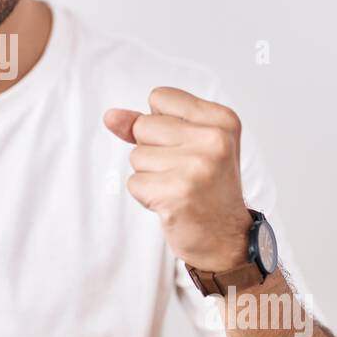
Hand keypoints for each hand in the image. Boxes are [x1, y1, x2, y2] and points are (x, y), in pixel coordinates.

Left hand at [104, 87, 250, 272]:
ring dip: (149, 175)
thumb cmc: (206, 187)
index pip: (160, 97)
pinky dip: (146, 196)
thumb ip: (146, 124)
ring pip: (136, 156)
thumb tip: (110, 116)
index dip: (161, 123)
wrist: (225, 239)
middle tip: (183, 172)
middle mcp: (214, 139)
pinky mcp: (177, 193)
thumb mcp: (188, 144)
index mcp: (221, 119)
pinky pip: (134, 183)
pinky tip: (171, 203)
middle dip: (153, 151)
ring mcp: (197, 166)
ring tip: (178, 188)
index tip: (186, 146)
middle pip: (143, 126)